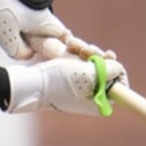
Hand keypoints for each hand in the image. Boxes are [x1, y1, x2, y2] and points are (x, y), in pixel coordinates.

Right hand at [4, 56, 127, 114]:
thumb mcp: (87, 74)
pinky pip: (76, 61)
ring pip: (90, 62)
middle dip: (95, 55)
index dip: (116, 69)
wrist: (28, 82)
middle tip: (86, 49)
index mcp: (98, 101)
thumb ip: (109, 70)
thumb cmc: (57, 82)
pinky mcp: (66, 76)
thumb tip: (118, 67)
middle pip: (105, 70)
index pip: (118, 86)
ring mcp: (77, 85)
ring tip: (71, 46)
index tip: (109, 56)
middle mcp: (89, 94)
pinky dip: (73, 51)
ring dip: (83, 49)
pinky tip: (67, 44)